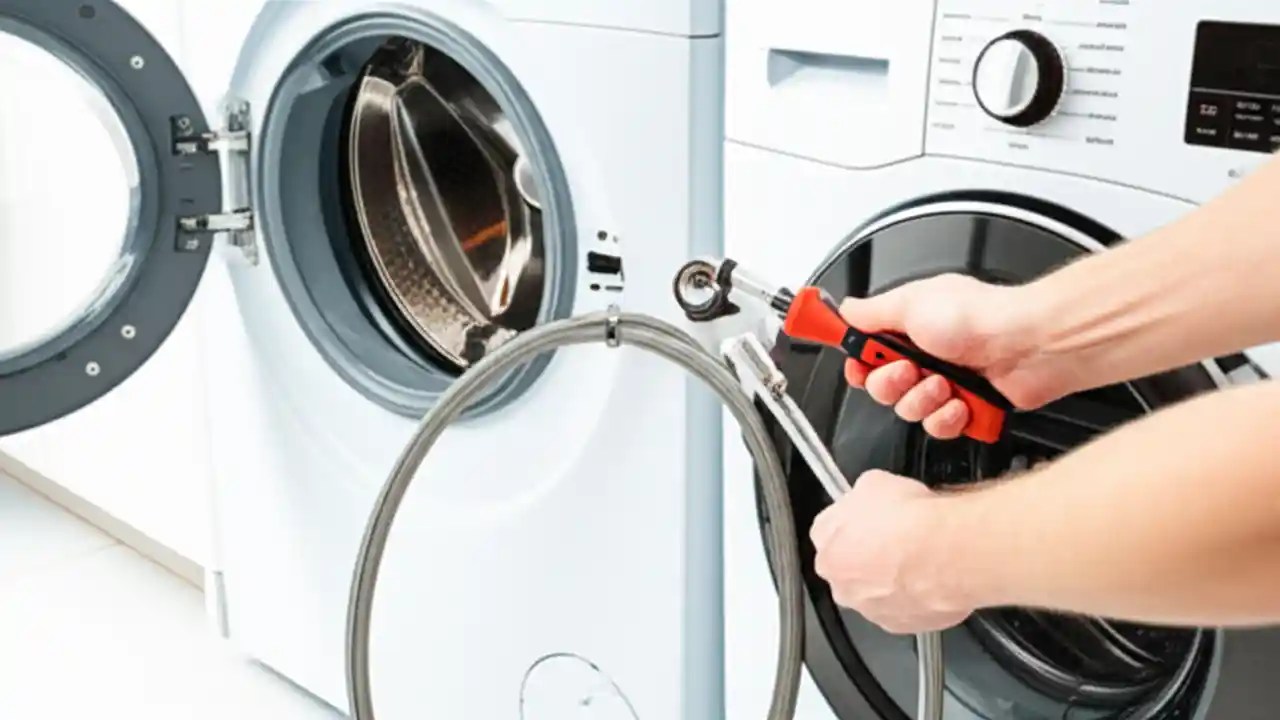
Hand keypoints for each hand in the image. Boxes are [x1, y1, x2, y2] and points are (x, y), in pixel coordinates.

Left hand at [810, 470, 973, 633]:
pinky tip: (931, 578)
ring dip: (892, 578)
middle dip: (870, 555)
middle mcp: (842, 585)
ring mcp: (871, 610)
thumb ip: (862, 496)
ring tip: (919, 559)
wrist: (946, 554)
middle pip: (851, 567)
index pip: (829, 533)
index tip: (871, 517)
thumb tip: (869, 495)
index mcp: (828, 549)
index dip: (854, 522)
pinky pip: (905, 609)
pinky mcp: (901, 625)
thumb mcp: (874, 482)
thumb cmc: (909, 521)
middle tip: (897, 538)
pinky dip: (916, 596)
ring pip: (877, 592)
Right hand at [840, 274, 1065, 438]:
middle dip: (891, 384)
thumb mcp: (911, 302)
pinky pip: (939, 427)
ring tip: (943, 383)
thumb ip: (871, 311)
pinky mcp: (967, 407)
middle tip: (908, 369)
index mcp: (908, 327)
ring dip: (922, 401)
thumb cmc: (981, 316)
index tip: (859, 365)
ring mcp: (947, 382)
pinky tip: (961, 402)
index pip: (866, 352)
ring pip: (909, 411)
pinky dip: (948, 418)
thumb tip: (845, 310)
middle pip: (882, 388)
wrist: (1031, 345)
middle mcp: (926, 355)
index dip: (859, 363)